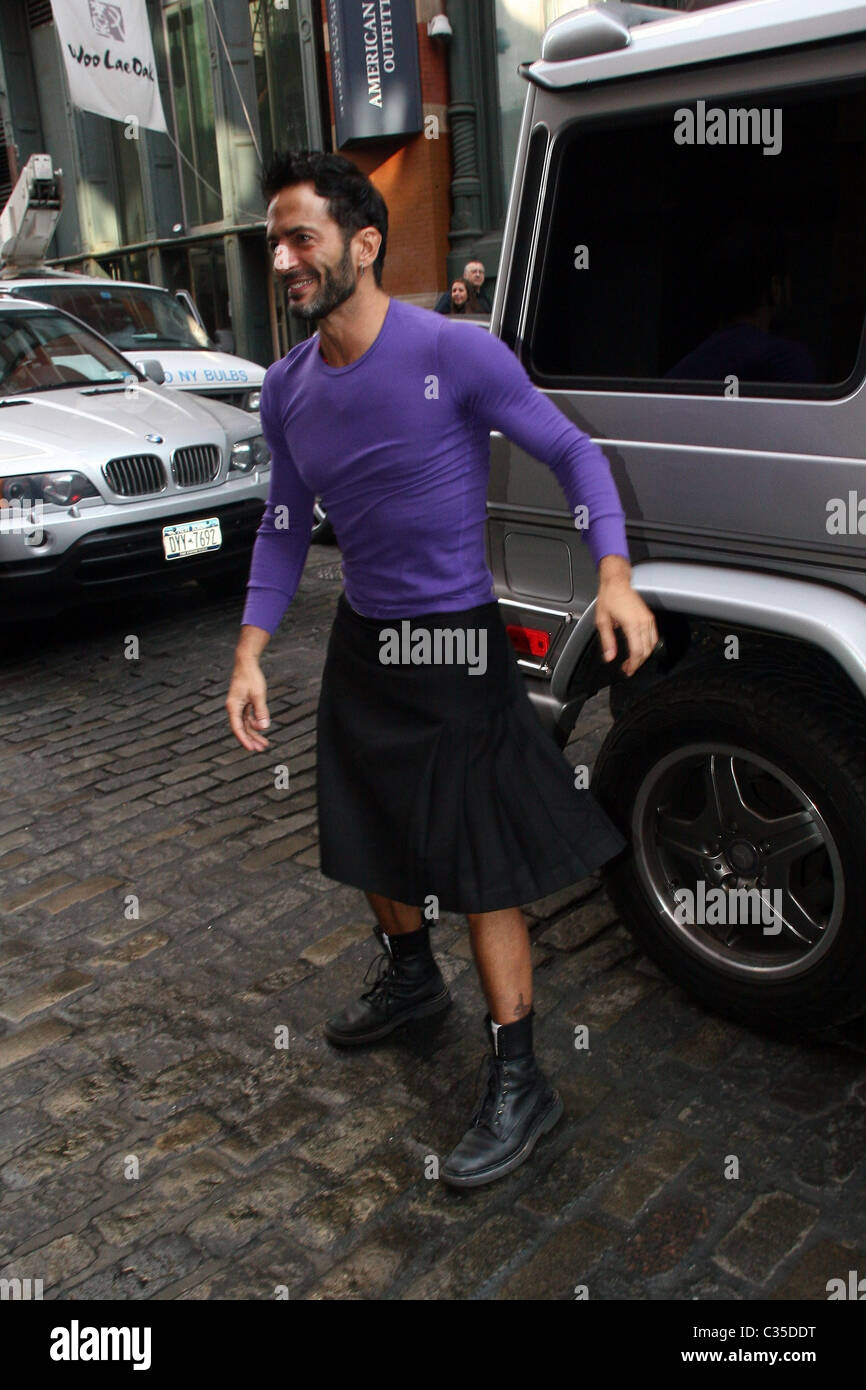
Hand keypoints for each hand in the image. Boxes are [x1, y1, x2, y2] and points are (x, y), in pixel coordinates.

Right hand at [226, 655, 270, 750]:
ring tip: (264, 743)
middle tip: (261, 749)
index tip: (251, 748)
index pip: (237, 728)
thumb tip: (264, 727)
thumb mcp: (258, 695)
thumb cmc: (251, 677)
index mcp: (233, 707)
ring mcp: (238, 706)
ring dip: (254, 733)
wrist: (246, 663)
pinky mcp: (243, 702)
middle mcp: (233, 708)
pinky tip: (262, 728)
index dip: (244, 739)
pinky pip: (248, 717)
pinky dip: (255, 723)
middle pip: (241, 728)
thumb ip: (261, 711)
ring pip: (245, 724)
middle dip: (251, 739)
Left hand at [595, 555, 658, 677]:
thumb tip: (610, 656)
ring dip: (644, 655)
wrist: (617, 582)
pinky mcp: (649, 617)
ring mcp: (648, 619)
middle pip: (646, 650)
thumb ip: (607, 641)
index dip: (633, 664)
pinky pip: (654, 636)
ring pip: (652, 645)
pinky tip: (640, 649)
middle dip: (638, 663)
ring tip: (633, 661)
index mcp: (632, 624)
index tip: (627, 670)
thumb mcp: (602, 621)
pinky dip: (648, 646)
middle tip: (628, 668)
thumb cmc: (609, 597)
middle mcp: (644, 622)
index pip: (637, 651)